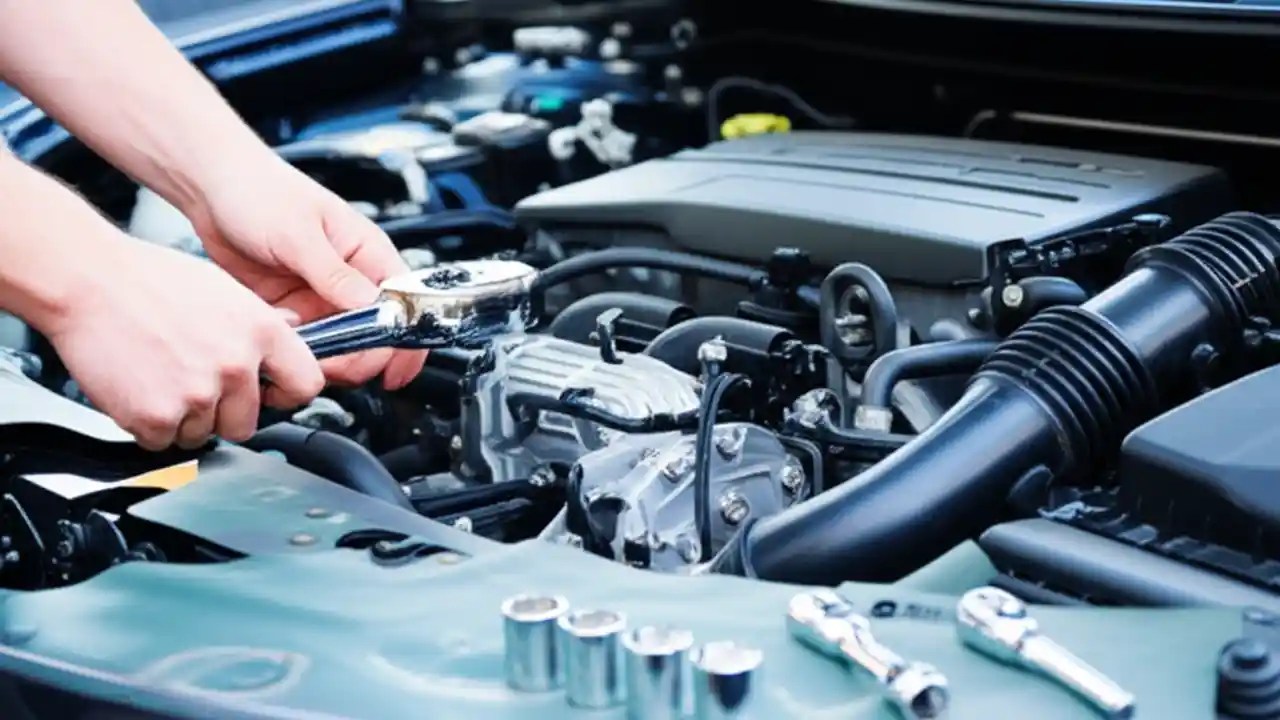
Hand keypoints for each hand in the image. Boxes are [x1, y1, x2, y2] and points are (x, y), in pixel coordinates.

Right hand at [42, 236, 324, 449]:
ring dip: (184, 418)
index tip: (273, 395)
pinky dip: (150, 425)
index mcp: (260, 332)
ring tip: (161, 377)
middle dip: (223, 413)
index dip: (288, 395)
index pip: (306, 385)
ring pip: (203, 435)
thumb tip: (291, 338)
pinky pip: (163, 442)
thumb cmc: (150, 279)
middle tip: (195, 385)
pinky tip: (140, 389)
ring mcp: (197, 395)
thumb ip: (261, 323)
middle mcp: (235, 366)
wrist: (88, 280)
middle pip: (247, 423)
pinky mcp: (157, 417)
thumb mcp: (225, 289)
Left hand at [185, 152, 425, 388]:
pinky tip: (274, 334)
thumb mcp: (298, 234)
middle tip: (328, 362)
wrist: (209, 188)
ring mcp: (321, 296)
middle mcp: (350, 279)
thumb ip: (333, 274)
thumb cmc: (258, 190)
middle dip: (355, 356)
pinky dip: (293, 348)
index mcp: (367, 253)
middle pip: (374, 335)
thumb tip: (370, 305)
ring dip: (321, 355)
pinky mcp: (294, 308)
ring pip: (339, 345)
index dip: (404, 342)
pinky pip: (305, 342)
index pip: (404, 304)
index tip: (392, 373)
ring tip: (295, 345)